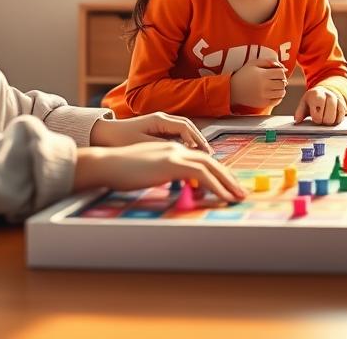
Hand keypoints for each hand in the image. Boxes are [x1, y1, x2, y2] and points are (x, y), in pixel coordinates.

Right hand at [74, 141, 245, 202]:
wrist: (107, 164)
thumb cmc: (121, 171)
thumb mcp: (149, 173)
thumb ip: (166, 177)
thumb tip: (179, 187)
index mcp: (172, 149)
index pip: (200, 160)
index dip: (216, 172)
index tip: (226, 185)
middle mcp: (177, 148)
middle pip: (211, 162)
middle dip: (228, 178)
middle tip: (240, 192)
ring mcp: (176, 154)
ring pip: (211, 167)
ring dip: (227, 183)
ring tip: (238, 197)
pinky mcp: (172, 164)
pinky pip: (202, 175)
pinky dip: (217, 187)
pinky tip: (224, 197)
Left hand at [126, 112, 210, 151]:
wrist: (103, 134)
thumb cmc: (120, 139)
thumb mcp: (142, 145)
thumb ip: (163, 147)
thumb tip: (182, 153)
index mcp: (159, 119)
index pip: (184, 128)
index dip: (195, 140)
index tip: (201, 154)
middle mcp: (162, 118)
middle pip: (188, 126)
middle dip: (200, 140)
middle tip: (210, 155)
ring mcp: (161, 123)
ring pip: (184, 130)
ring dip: (194, 141)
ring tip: (204, 155)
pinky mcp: (158, 130)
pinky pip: (177, 134)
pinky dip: (186, 142)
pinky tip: (189, 153)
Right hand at [230, 58, 287, 109]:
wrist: (232, 89)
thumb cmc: (243, 74)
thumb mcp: (253, 63)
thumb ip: (267, 61)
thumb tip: (282, 67)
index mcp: (262, 75)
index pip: (281, 73)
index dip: (281, 72)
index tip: (277, 72)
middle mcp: (264, 86)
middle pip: (282, 83)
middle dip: (282, 80)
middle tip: (277, 79)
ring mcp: (264, 96)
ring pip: (281, 92)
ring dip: (281, 88)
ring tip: (276, 86)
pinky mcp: (262, 103)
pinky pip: (277, 101)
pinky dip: (278, 97)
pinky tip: (274, 93)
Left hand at [295, 86, 345, 124]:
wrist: (325, 92)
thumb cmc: (312, 100)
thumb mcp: (304, 103)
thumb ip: (299, 112)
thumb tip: (297, 121)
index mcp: (317, 94)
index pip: (318, 111)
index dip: (316, 117)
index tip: (314, 118)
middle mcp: (329, 96)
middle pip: (327, 118)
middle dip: (322, 121)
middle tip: (318, 119)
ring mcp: (337, 100)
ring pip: (334, 119)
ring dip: (328, 122)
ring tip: (323, 119)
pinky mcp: (343, 106)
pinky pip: (340, 119)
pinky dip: (334, 122)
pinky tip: (330, 119)